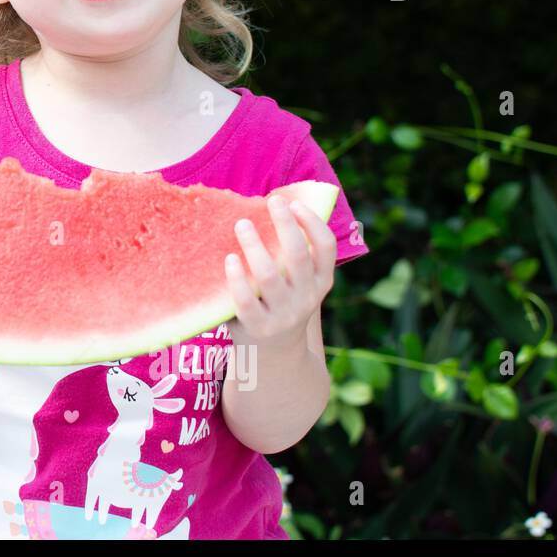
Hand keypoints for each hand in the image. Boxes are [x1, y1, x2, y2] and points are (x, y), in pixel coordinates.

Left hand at [224, 195, 335, 353]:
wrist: (274, 356)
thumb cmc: (281, 305)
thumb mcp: (299, 284)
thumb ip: (294, 258)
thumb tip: (276, 208)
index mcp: (321, 282)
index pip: (326, 248)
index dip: (313, 223)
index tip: (294, 203)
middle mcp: (306, 298)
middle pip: (297, 255)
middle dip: (285, 224)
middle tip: (271, 201)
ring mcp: (283, 314)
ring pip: (269, 275)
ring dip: (254, 245)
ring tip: (242, 224)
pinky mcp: (258, 327)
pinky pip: (245, 300)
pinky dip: (237, 277)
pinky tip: (229, 259)